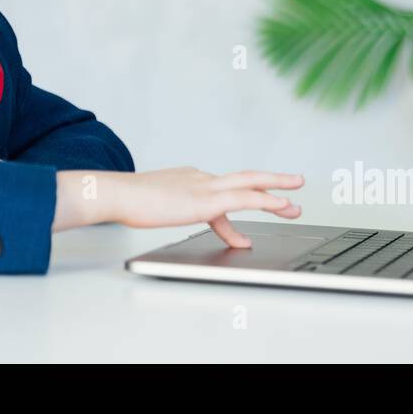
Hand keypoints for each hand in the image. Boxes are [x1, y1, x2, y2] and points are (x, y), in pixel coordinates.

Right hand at [106, 166, 302, 247]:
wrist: (117, 193)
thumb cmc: (128, 201)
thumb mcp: (156, 207)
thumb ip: (172, 210)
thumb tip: (172, 213)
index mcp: (189, 179)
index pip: (220, 194)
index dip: (233, 219)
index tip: (242, 235)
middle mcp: (201, 178)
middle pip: (244, 178)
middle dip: (271, 183)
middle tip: (295, 183)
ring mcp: (205, 186)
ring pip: (251, 184)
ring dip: (277, 192)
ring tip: (295, 203)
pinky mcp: (207, 200)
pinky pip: (245, 198)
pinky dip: (266, 201)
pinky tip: (280, 207)